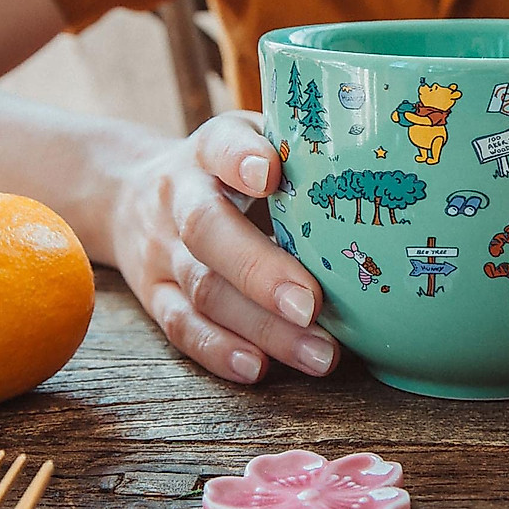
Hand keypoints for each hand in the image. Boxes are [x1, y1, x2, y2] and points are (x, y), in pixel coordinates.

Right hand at [108, 111, 337, 382]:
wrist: (127, 195)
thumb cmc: (225, 171)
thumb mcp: (253, 140)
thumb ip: (301, 150)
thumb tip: (381, 170)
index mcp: (209, 151)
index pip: (220, 146)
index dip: (240, 158)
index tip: (268, 173)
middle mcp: (178, 198)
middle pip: (207, 231)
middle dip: (259, 271)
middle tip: (312, 305)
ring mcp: (162, 251)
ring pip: (205, 290)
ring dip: (262, 328)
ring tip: (319, 354)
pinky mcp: (155, 296)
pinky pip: (182, 327)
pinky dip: (219, 351)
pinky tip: (259, 368)